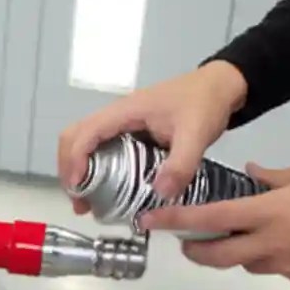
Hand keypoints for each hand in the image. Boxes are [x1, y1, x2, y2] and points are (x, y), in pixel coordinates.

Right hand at [57, 61, 247, 213]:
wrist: (220, 87)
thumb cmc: (205, 103)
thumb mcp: (197, 133)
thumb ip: (181, 163)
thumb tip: (159, 192)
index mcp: (125, 112)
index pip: (85, 133)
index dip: (75, 160)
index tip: (79, 189)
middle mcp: (116, 117)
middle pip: (74, 137)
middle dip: (69, 169)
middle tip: (80, 201)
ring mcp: (121, 125)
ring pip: (84, 144)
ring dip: (79, 172)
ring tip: (88, 202)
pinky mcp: (129, 133)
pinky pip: (102, 150)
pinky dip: (96, 171)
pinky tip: (108, 192)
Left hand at [143, 162, 289, 284]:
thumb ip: (273, 177)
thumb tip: (252, 173)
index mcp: (266, 213)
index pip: (209, 219)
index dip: (176, 220)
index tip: (152, 219)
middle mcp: (265, 244)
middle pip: (213, 256)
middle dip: (193, 250)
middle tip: (185, 242)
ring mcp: (279, 265)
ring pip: (241, 263)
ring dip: (232, 252)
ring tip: (238, 236)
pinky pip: (269, 267)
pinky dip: (263, 256)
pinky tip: (277, 243)